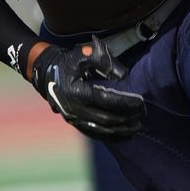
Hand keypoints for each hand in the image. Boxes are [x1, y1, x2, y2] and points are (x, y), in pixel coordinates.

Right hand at [30, 36, 145, 140]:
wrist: (46, 73)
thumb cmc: (68, 61)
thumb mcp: (84, 54)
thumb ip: (104, 61)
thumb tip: (123, 76)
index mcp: (77, 91)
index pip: (106, 100)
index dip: (125, 102)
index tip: (141, 102)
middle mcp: (74, 109)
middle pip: (106, 119)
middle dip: (127, 118)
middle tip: (143, 114)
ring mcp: (73, 118)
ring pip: (101, 130)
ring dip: (120, 131)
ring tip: (137, 127)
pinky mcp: (74, 123)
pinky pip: (94, 133)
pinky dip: (110, 137)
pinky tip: (124, 136)